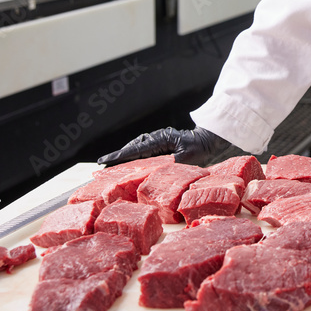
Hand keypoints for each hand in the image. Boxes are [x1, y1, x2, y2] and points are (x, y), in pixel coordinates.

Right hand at [97, 127, 230, 166]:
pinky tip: (128, 165)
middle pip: (132, 148)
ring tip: (111, 166)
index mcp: (160, 140)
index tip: (103, 161)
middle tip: (102, 167)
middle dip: (117, 157)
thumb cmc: (199, 149)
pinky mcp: (160, 144)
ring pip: (136, 148)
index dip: (118, 156)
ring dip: (124, 157)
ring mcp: (158, 140)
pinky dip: (133, 156)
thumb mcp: (186, 158)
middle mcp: (156, 138)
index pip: (135, 150)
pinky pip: (143, 150)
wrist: (209, 141)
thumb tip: (156, 172)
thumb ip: (170, 164)